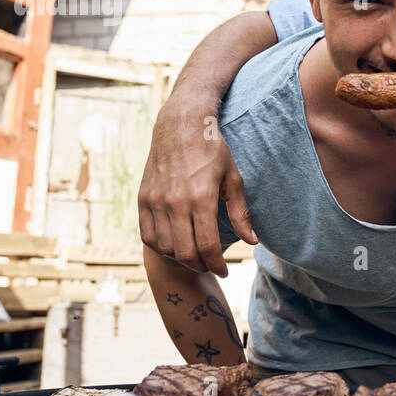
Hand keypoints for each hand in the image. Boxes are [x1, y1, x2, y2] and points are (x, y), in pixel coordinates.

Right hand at [138, 96, 256, 275]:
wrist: (181, 125)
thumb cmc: (212, 150)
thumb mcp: (233, 179)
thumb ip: (240, 213)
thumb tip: (252, 242)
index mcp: (201, 198)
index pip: (208, 246)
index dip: (217, 264)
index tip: (225, 270)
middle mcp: (175, 202)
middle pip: (185, 252)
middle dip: (201, 266)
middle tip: (211, 266)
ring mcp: (156, 201)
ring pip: (165, 247)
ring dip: (181, 258)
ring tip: (195, 256)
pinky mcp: (143, 198)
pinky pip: (147, 235)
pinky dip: (160, 247)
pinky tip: (174, 246)